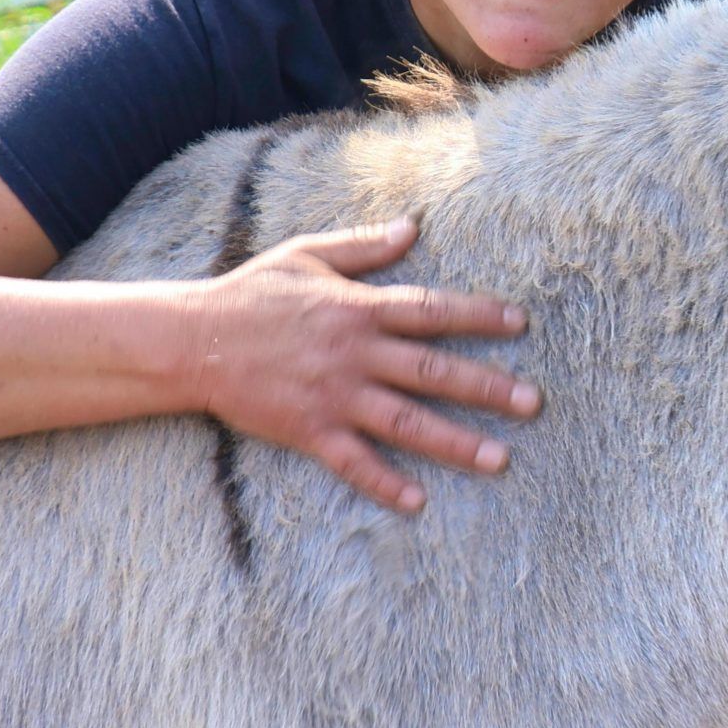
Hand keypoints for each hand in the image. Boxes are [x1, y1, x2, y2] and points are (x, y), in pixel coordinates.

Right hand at [187, 218, 536, 514]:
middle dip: (488, 388)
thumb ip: (364, 245)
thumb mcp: (307, 254)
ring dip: (455, 442)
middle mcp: (354, 354)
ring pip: (406, 422)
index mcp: (358, 308)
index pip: (433, 311)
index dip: (480, 316)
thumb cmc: (252, 293)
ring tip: (500, 459)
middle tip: (533, 403)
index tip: (520, 324)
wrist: (193, 340)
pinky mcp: (309, 430)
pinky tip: (418, 501)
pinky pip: (354, 461)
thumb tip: (413, 226)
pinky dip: (385, 482)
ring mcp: (333, 395)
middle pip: (434, 372)